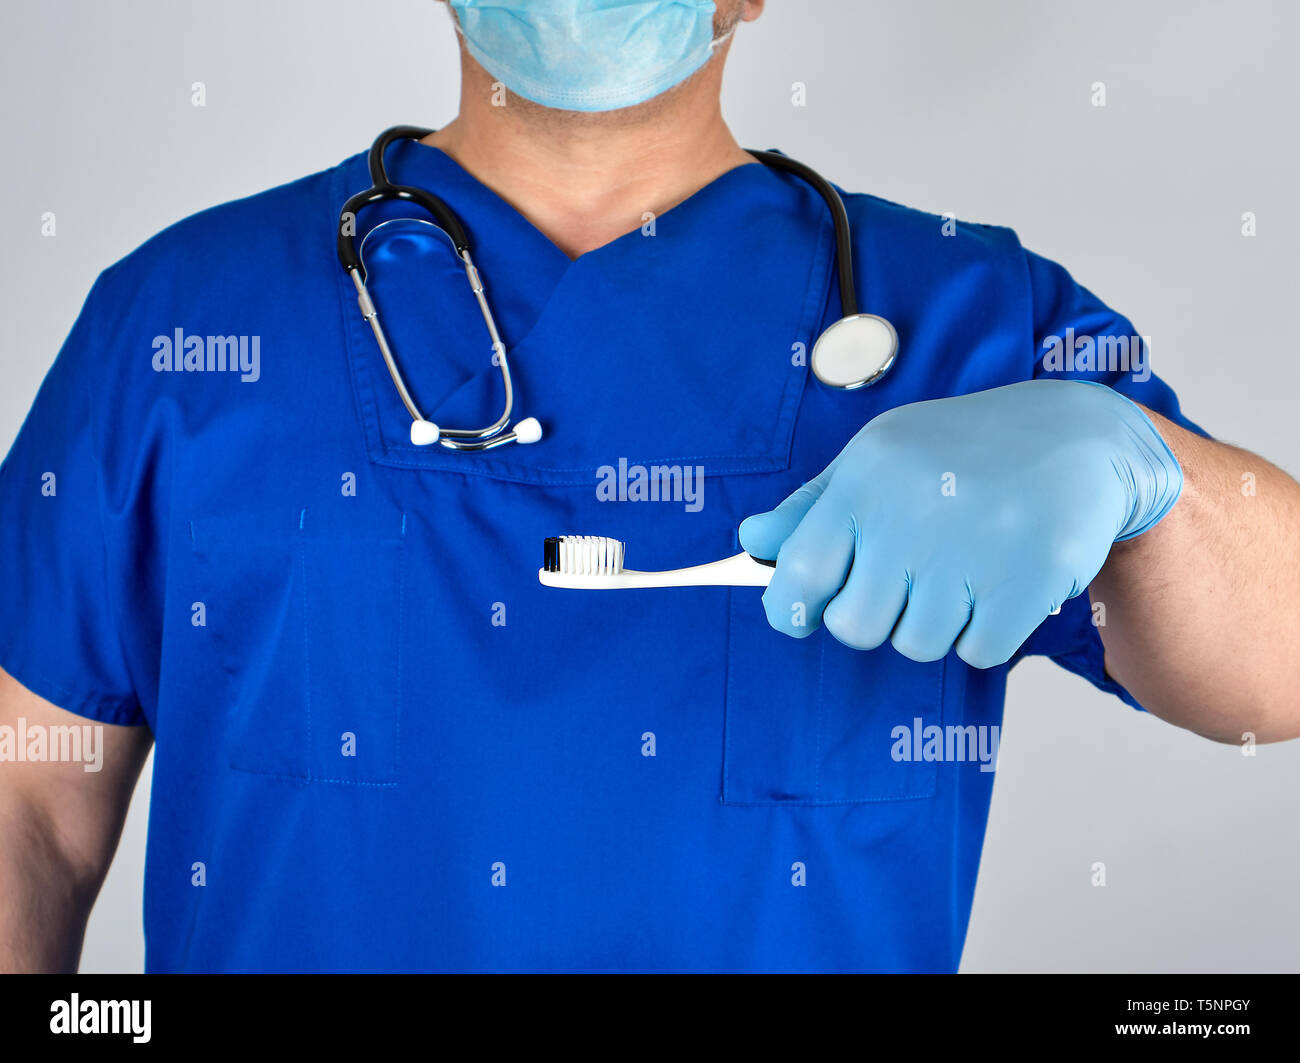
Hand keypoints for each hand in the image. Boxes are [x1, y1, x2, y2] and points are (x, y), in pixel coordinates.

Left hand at [739, 380, 1181, 667]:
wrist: (1077, 437)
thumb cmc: (960, 451)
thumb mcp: (879, 457)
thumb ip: (813, 506)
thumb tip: (752, 540)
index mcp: (866, 483)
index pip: (799, 573)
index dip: (791, 608)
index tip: (805, 612)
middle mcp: (911, 517)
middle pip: (855, 628)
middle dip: (875, 618)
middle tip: (906, 582)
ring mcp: (970, 553)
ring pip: (918, 645)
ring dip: (937, 623)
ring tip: (963, 568)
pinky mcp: (1026, 584)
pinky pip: (979, 652)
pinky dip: (987, 632)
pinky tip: (999, 582)